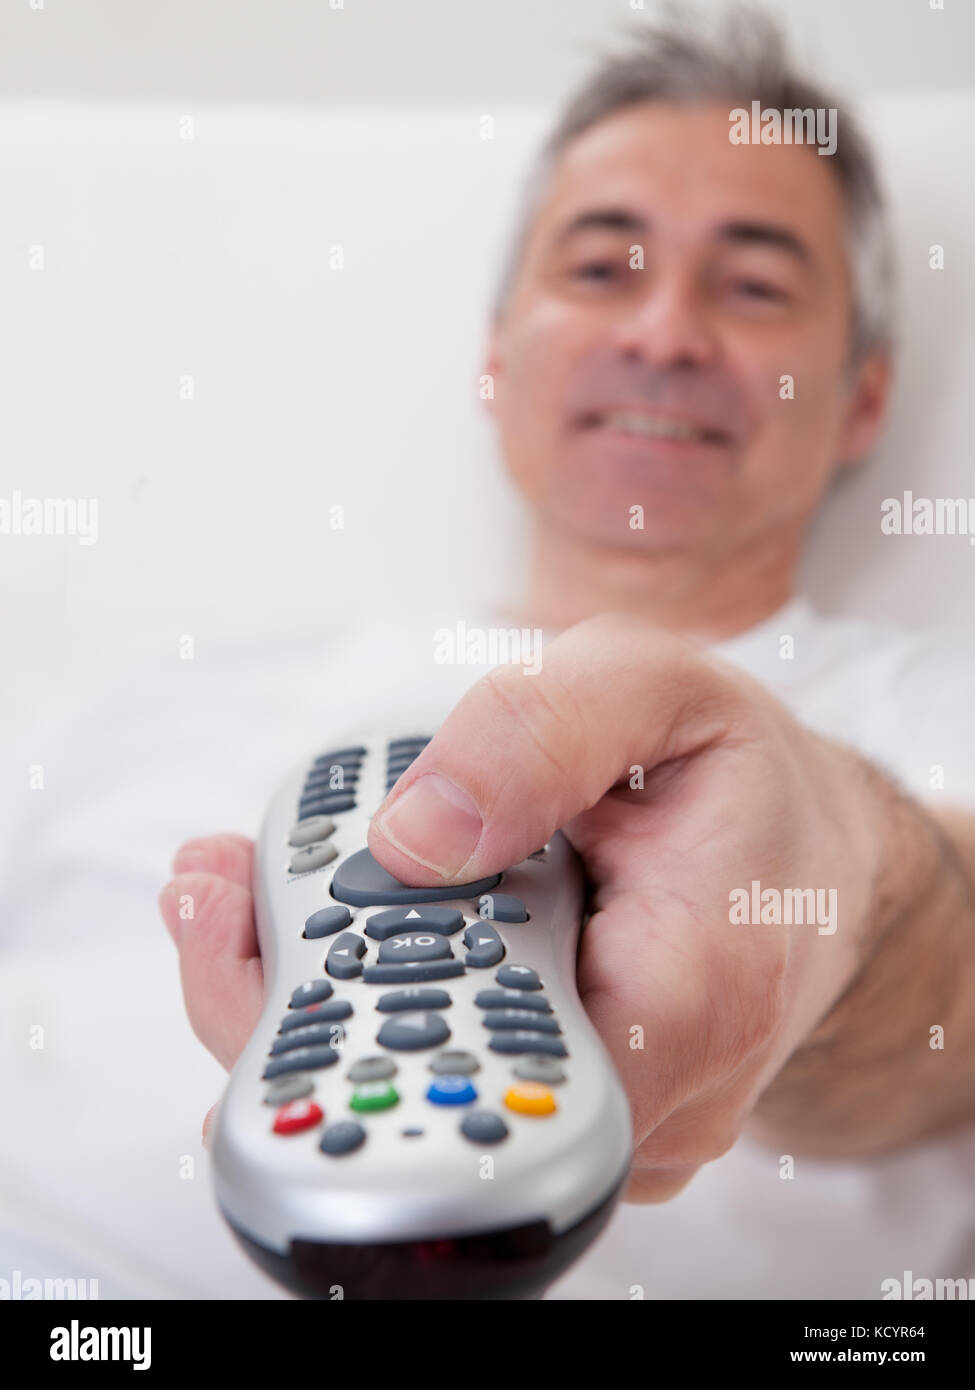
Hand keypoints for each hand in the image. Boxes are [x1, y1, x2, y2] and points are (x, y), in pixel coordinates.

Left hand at [160, 614, 880, 1195]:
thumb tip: (410, 835)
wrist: (813, 854)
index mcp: (688, 1000)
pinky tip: (322, 927)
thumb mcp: (657, 689)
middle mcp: (652, 1098)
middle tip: (214, 895)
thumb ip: (541, 733)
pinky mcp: (580, 1104)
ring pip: (433, 1099)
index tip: (264, 933)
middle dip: (296, 1004)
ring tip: (239, 897)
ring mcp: (614, 1117)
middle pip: (435, 1104)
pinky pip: (455, 1076)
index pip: (497, 1076)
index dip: (352, 1023)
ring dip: (319, 1005)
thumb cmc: (743, 775)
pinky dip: (374, 1006)